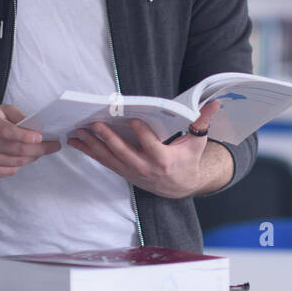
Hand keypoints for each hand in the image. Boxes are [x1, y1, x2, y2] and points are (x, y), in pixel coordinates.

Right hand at [0, 105, 60, 178]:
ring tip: (40, 150)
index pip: (7, 131)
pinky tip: (22, 157)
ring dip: (33, 157)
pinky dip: (20, 165)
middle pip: (17, 150)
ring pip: (17, 162)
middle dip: (40, 149)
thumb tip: (38, 128)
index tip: (40, 137)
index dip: (24, 135)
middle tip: (54, 145)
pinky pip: (10, 171)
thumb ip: (19, 117)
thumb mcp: (1, 110)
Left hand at [66, 100, 220, 197]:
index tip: (131, 120)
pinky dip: (90, 152)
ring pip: (109, 159)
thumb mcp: (198, 142)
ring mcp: (132, 172)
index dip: (141, 133)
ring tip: (77, 133)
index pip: (151, 145)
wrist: (181, 187)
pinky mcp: (124, 173)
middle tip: (94, 124)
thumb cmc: (188, 160)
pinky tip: (78, 143)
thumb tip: (214, 104)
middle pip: (124, 152)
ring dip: (92, 146)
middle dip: (108, 138)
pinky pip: (105, 162)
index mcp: (164, 159)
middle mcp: (145, 168)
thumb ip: (202, 122)